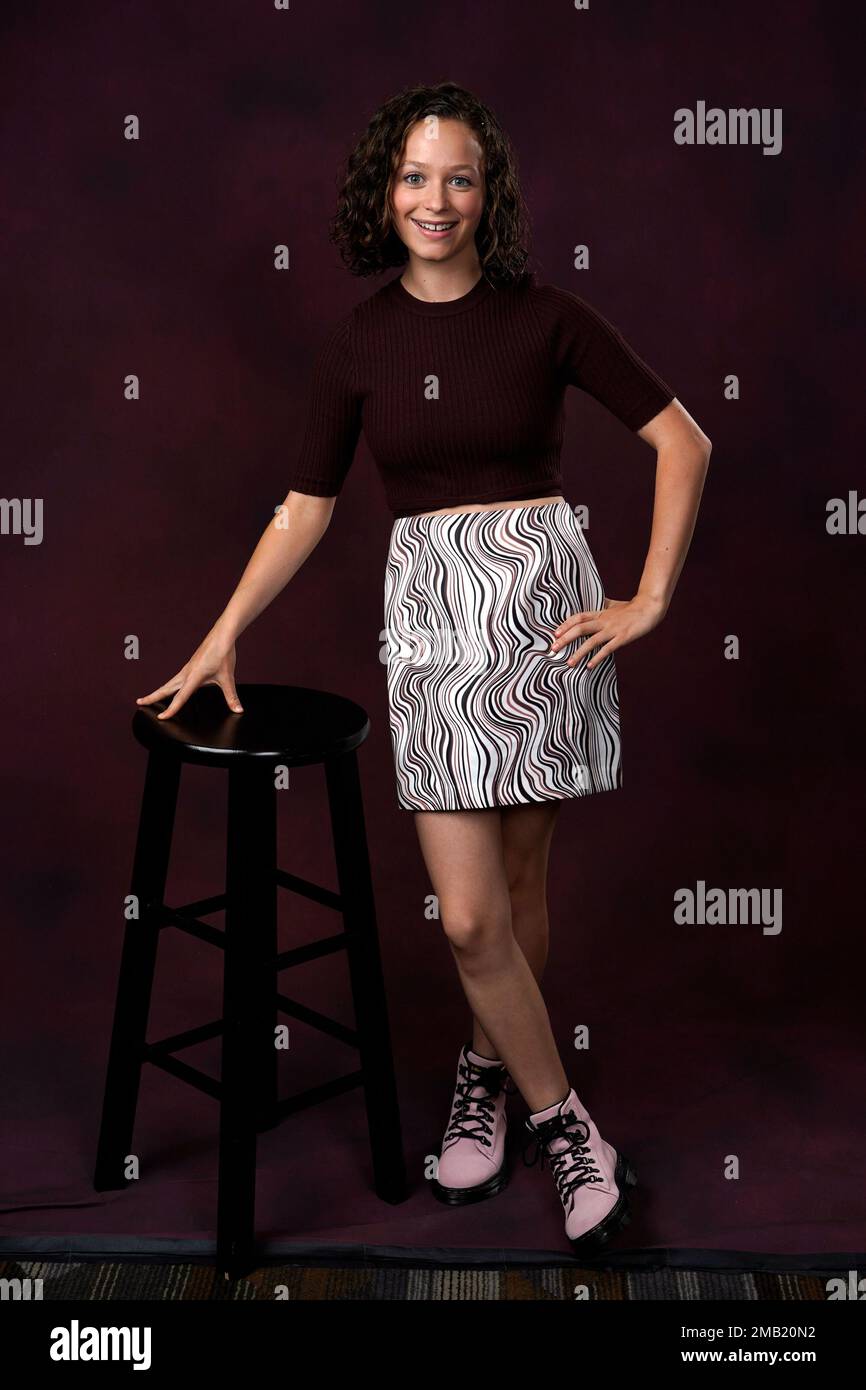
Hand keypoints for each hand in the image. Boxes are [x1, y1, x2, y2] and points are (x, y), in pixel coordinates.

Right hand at [135, 633, 242, 719]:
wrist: (223, 635)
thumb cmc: (224, 654)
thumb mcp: (228, 678)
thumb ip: (231, 696)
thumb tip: (238, 710)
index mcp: (194, 677)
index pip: (180, 697)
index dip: (171, 709)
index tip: (161, 717)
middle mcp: (187, 673)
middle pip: (166, 688)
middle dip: (153, 696)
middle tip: (139, 702)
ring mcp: (187, 668)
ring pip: (169, 682)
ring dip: (159, 690)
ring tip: (150, 697)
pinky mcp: (191, 665)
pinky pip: (176, 678)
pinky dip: (169, 685)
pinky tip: (172, 688)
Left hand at [550, 593, 666, 670]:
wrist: (650, 607)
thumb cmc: (633, 607)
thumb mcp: (615, 605)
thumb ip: (604, 605)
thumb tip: (598, 602)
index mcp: (601, 613)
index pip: (578, 617)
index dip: (565, 625)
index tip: (555, 633)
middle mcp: (604, 621)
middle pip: (580, 629)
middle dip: (565, 639)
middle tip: (553, 649)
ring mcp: (613, 629)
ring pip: (591, 641)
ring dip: (578, 652)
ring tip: (569, 663)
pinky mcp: (622, 637)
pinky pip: (607, 649)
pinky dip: (597, 658)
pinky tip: (589, 666)